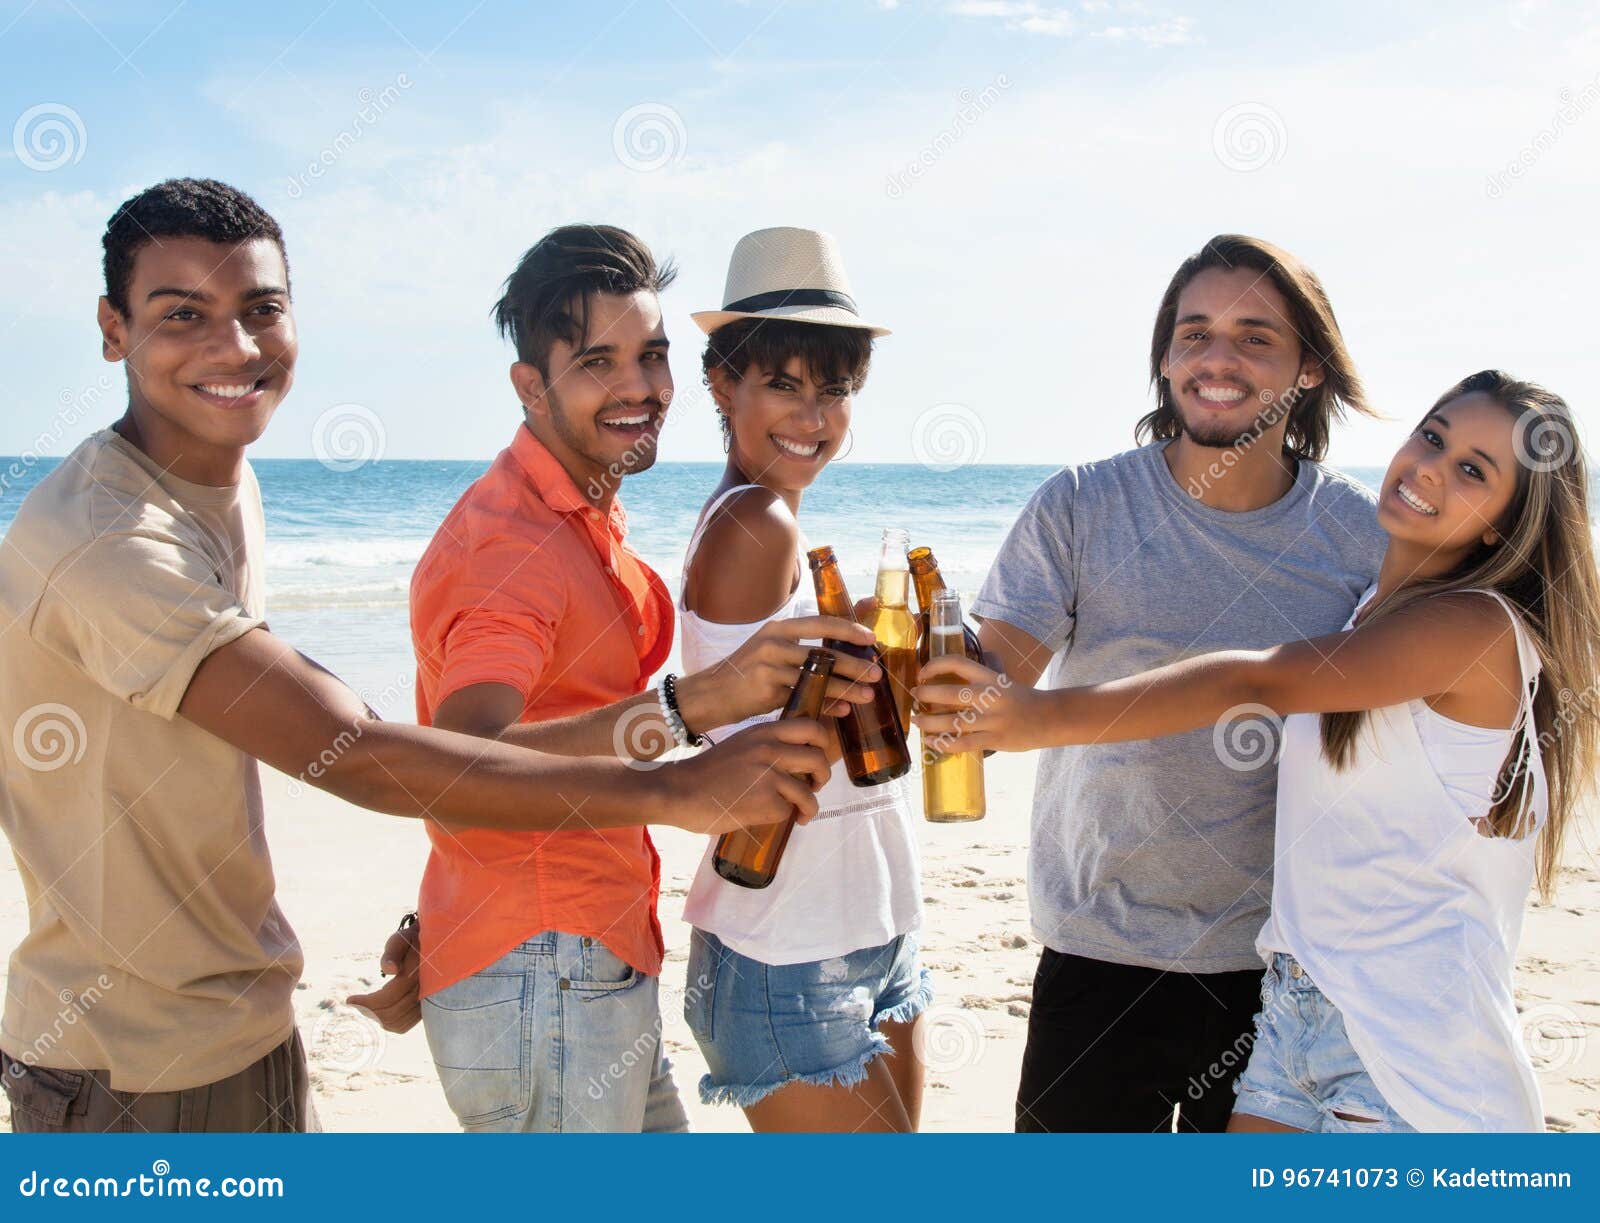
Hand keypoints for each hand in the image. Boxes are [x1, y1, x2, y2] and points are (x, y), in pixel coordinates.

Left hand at [346, 919, 420, 1033]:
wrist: (435, 946)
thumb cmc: (412, 940)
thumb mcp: (401, 938)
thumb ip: (393, 952)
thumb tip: (388, 969)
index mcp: (417, 974)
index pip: (388, 998)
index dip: (366, 1002)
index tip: (349, 1000)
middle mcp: (425, 991)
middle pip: (391, 1013)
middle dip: (368, 1010)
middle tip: (355, 1002)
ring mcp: (427, 1002)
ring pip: (397, 1023)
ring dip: (377, 1017)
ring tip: (365, 1007)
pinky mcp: (426, 1009)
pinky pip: (404, 1025)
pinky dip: (388, 1023)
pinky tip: (378, 1013)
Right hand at [659, 718, 831, 834]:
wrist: (679, 792)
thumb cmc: (707, 773)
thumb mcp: (740, 745)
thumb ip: (766, 747)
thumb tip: (796, 759)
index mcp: (764, 732)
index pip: (810, 727)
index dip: (823, 741)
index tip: (820, 754)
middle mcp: (770, 749)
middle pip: (818, 759)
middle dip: (823, 777)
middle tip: (815, 786)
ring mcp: (769, 776)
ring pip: (808, 792)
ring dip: (809, 806)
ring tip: (801, 813)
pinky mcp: (766, 802)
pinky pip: (788, 811)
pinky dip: (784, 818)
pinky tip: (771, 818)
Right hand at [678, 615, 881, 725]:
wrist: (710, 695)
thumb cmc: (746, 675)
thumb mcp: (769, 651)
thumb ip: (800, 649)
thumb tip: (841, 655)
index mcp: (779, 627)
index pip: (821, 622)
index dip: (848, 628)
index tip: (870, 638)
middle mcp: (774, 642)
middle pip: (824, 651)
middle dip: (854, 663)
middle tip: (876, 673)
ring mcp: (769, 664)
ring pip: (818, 677)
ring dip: (847, 687)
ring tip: (868, 695)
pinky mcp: (766, 689)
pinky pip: (805, 697)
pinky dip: (827, 704)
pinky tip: (843, 710)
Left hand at [912, 654, 1038, 753]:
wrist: (1049, 718)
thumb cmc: (1020, 698)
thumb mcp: (1000, 681)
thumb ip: (978, 678)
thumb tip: (948, 674)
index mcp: (990, 678)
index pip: (958, 663)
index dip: (935, 665)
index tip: (922, 673)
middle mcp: (989, 697)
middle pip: (949, 694)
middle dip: (925, 695)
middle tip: (914, 697)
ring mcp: (992, 720)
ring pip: (952, 722)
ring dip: (928, 722)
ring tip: (916, 721)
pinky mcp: (994, 740)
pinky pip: (962, 743)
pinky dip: (942, 743)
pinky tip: (930, 741)